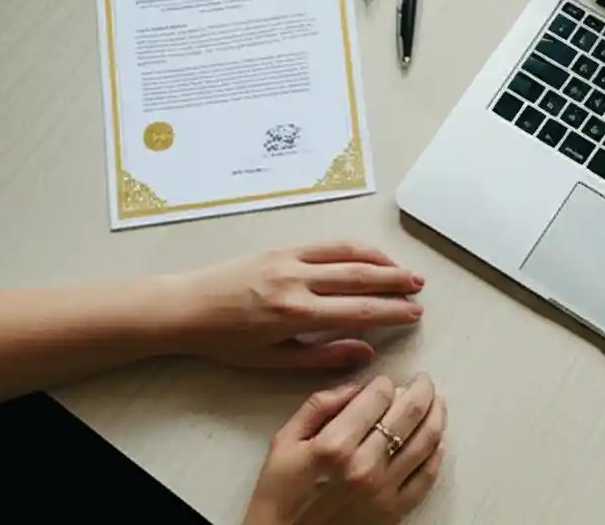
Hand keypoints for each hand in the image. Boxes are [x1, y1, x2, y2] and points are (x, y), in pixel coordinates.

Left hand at [166, 242, 424, 369]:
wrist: (185, 307)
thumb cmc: (226, 341)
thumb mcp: (273, 360)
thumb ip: (323, 356)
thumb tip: (366, 352)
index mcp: (295, 313)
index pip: (358, 311)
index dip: (392, 312)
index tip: (414, 313)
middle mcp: (296, 281)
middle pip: (360, 278)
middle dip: (395, 282)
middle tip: (420, 289)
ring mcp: (290, 259)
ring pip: (348, 254)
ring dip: (382, 261)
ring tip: (405, 271)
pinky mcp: (283, 247)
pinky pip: (328, 244)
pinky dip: (356, 248)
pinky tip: (371, 256)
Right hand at [244, 374, 446, 524]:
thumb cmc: (280, 495)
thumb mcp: (284, 442)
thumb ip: (319, 406)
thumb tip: (355, 387)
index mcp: (334, 445)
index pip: (377, 397)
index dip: (384, 382)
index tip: (383, 382)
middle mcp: (364, 466)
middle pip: (408, 413)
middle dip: (421, 389)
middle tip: (423, 381)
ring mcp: (383, 490)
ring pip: (426, 440)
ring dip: (436, 414)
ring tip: (436, 402)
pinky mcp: (394, 511)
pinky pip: (428, 475)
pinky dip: (437, 452)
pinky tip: (437, 439)